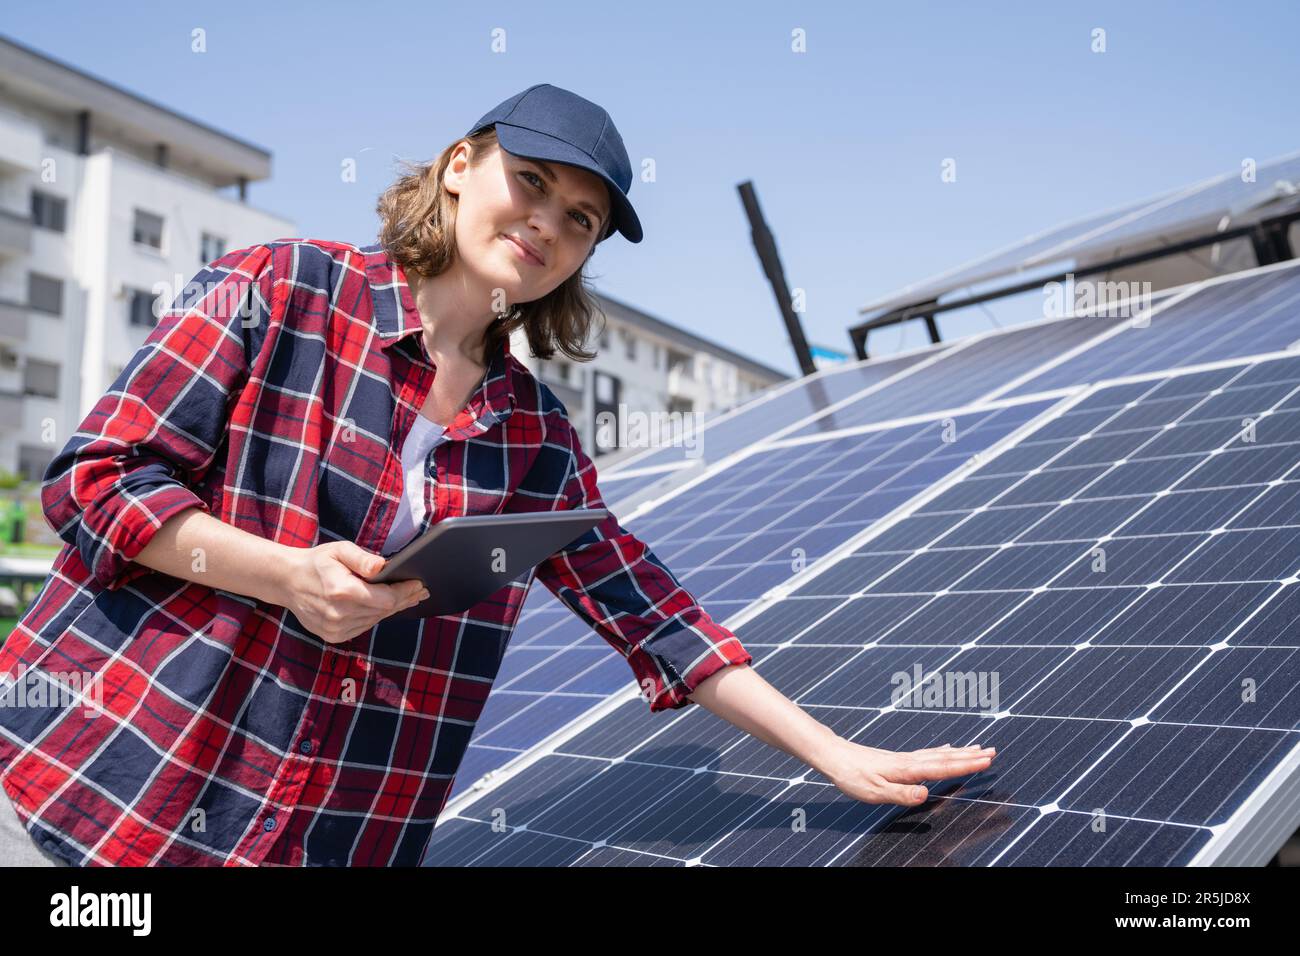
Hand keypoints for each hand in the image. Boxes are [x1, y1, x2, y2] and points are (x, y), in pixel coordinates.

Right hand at [282, 541, 429, 644]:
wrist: (288, 582)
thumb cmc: (317, 562)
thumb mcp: (339, 550)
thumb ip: (362, 558)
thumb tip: (382, 567)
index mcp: (342, 592)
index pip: (386, 599)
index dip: (405, 592)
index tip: (419, 584)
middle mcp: (339, 614)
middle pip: (384, 611)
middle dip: (404, 599)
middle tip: (421, 591)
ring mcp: (336, 629)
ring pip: (376, 620)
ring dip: (392, 609)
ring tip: (409, 597)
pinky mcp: (334, 636)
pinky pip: (364, 626)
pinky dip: (375, 616)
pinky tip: (385, 607)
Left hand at [816, 737, 996, 806]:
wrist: (834, 756)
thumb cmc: (852, 776)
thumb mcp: (875, 792)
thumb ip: (902, 793)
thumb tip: (926, 793)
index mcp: (908, 769)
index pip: (942, 768)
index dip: (966, 765)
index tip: (987, 761)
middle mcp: (910, 760)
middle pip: (946, 757)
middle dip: (970, 756)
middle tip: (993, 751)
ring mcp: (905, 758)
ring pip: (939, 754)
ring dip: (960, 752)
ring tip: (979, 747)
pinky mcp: (898, 758)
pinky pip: (928, 753)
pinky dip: (942, 751)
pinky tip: (947, 748)